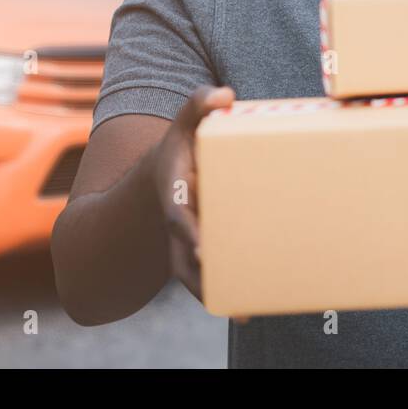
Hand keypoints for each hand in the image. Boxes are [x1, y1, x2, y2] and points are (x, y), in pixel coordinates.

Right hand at [150, 85, 233, 302]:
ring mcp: (184, 246)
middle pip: (184, 259)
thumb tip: (225, 95)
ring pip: (195, 278)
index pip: (177, 216)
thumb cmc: (178, 153)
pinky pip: (209, 280)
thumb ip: (197, 105)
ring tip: (244, 313)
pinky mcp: (200, 257)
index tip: (202, 246)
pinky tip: (248, 310)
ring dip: (216, 296)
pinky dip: (226, 297)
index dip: (189, 231)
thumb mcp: (181, 127)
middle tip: (227, 293)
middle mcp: (176, 226)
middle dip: (202, 277)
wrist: (159, 183)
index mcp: (172, 196)